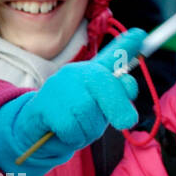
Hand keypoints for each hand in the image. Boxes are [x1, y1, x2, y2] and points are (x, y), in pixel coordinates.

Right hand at [0, 29, 145, 175]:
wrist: (36, 129)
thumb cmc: (74, 117)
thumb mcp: (100, 105)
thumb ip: (117, 92)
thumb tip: (131, 73)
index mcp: (91, 71)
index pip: (112, 57)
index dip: (127, 47)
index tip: (140, 38)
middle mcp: (75, 73)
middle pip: (105, 84)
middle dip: (119, 106)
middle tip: (126, 122)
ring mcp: (58, 87)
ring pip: (89, 114)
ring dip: (89, 131)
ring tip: (78, 128)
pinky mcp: (45, 105)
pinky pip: (72, 129)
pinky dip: (74, 138)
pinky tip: (64, 132)